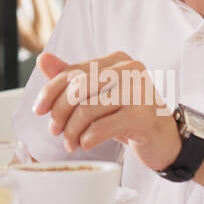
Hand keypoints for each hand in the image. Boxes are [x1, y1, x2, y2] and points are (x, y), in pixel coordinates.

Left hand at [30, 52, 180, 170]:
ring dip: (72, 131)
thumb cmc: (130, 116)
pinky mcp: (142, 117)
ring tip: (70, 143)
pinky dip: (87, 138)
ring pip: (87, 110)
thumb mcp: (100, 96)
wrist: (165, 140)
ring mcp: (138, 92)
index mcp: (116, 60)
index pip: (72, 72)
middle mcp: (129, 70)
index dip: (50, 91)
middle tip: (55, 131)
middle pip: (77, 89)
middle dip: (60, 113)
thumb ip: (72, 78)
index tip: (38, 110)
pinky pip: (101, 127)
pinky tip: (85, 144)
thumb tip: (42, 59)